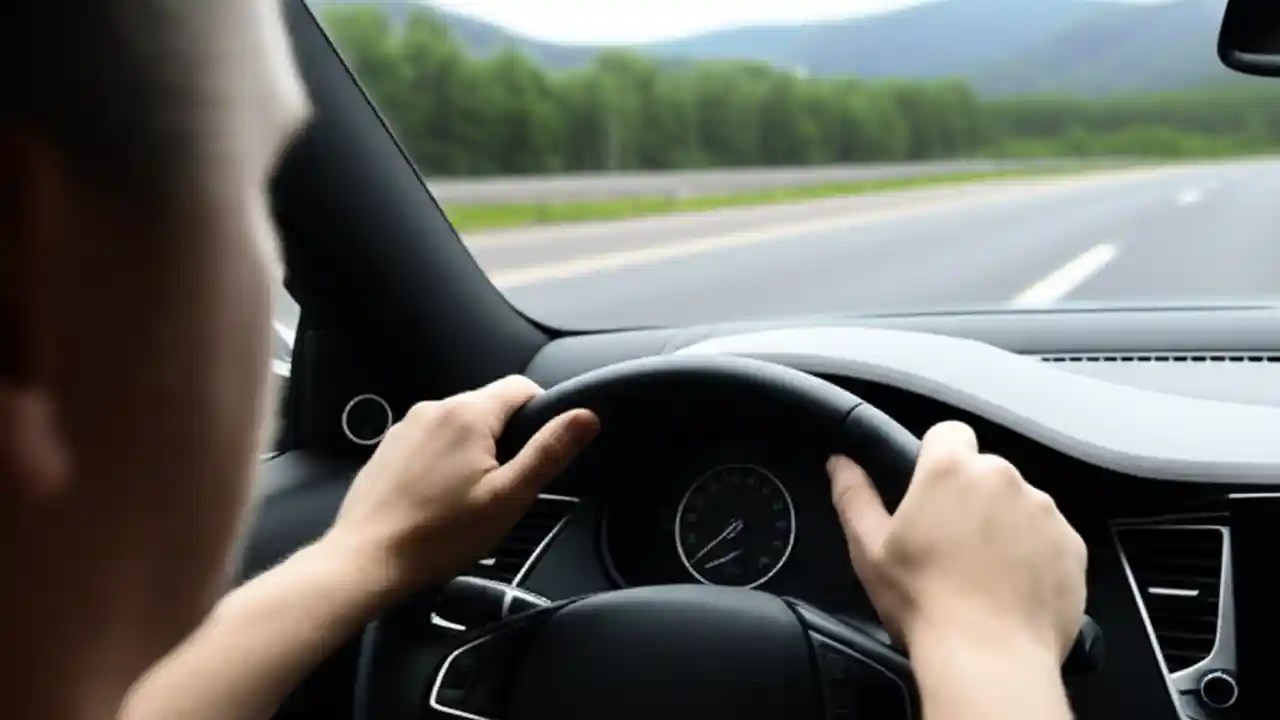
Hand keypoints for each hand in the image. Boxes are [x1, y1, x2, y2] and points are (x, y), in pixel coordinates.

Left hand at [321, 376, 598, 601]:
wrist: (367, 560)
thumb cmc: (439, 536)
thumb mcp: (509, 497)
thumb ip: (549, 451)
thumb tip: (586, 416)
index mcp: (468, 414)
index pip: (522, 387)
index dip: (542, 414)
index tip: (541, 452)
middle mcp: (435, 408)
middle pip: (490, 406)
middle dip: (506, 438)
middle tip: (506, 487)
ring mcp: (407, 426)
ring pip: (460, 424)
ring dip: (474, 450)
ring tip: (470, 498)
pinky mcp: (389, 446)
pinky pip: (432, 440)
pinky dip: (444, 460)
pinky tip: (440, 498)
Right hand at [827, 421, 1086, 663]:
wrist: (989, 658)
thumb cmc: (923, 601)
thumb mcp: (870, 550)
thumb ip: (854, 496)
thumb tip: (839, 463)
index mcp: (950, 470)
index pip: (949, 432)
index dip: (937, 456)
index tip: (930, 492)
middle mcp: (1003, 478)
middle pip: (985, 471)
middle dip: (971, 497)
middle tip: (950, 542)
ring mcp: (1045, 511)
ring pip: (1019, 504)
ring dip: (1004, 525)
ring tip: (985, 572)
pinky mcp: (1072, 545)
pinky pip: (1050, 537)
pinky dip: (1034, 554)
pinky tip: (1013, 587)